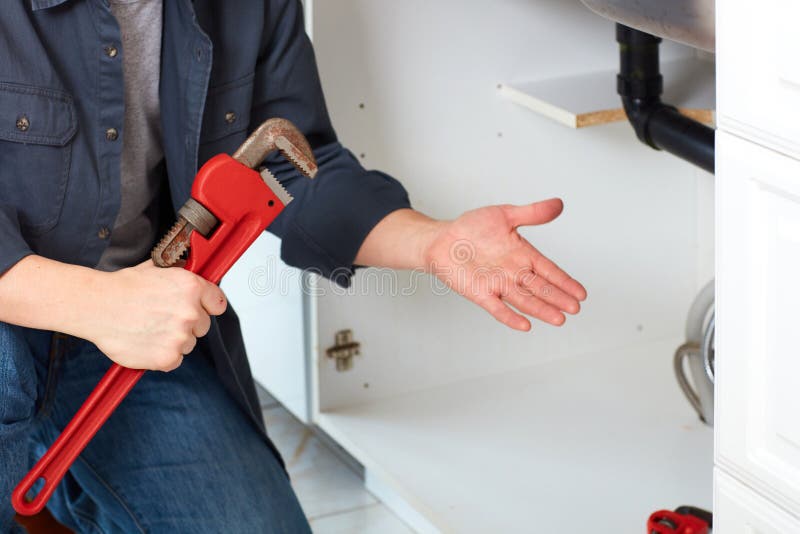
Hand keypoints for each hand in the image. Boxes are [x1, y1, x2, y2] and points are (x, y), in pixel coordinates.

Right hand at [89, 260, 227, 370]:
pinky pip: (175, 360)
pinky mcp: (168, 357)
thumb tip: (195, 271)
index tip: (202, 309)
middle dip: (188, 323)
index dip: (208, 306)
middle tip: (163, 318)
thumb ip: (181, 274)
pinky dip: (163, 356)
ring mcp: (180, 337)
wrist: (97, 306)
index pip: (218, 303)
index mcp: (192, 287)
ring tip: (150, 328)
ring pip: (189, 343)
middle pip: (204, 326)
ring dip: (174, 340)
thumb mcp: (157, 269)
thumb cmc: (123, 287)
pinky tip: (146, 342)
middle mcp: (190, 312)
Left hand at [422, 198, 585, 330]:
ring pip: (524, 300)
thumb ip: (532, 213)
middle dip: (557, 298)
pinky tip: (524, 325)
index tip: (581, 294)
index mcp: (523, 255)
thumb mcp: (505, 215)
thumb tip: (559, 204)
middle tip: (575, 308)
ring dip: (541, 309)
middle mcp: (514, 273)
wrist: (442, 239)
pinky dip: (510, 316)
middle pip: (540, 288)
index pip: (549, 270)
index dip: (565, 281)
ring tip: (559, 319)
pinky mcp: (480, 293)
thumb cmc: (472, 228)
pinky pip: (497, 307)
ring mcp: (498, 284)